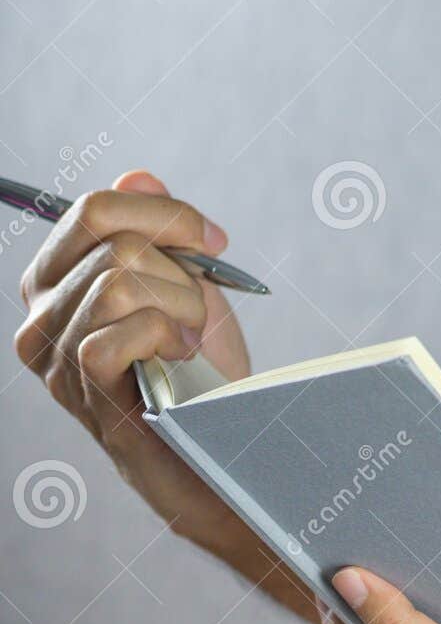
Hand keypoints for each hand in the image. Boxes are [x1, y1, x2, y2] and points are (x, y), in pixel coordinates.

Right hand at [13, 170, 253, 551]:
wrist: (216, 446)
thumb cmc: (198, 372)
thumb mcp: (185, 288)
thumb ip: (157, 233)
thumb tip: (139, 177)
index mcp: (58, 281)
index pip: (95, 208)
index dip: (168, 216)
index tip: (214, 242)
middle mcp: (40, 316)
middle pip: (114, 243)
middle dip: (181, 271)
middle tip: (200, 314)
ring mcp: (53, 357)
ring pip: (119, 281)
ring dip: (180, 307)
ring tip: (190, 341)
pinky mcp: (82, 392)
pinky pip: (117, 330)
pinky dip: (164, 335)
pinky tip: (181, 358)